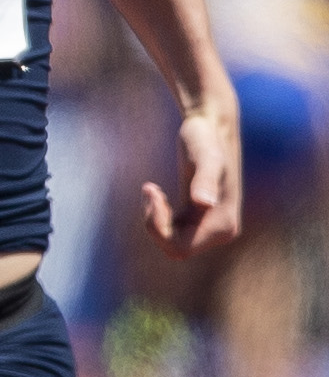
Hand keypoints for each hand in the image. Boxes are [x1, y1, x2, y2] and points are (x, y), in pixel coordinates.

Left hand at [144, 100, 242, 257]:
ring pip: (170, 241)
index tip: (153, 193)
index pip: (179, 249)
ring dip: (155, 218)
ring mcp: (211, 226)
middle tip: (151, 190)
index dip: (159, 227)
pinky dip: (157, 214)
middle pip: (174, 249)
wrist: (209, 127)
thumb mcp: (205, 158)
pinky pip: (170, 231)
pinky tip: (155, 191)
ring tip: (152, 189)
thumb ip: (205, 180)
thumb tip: (204, 204)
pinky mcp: (198, 217)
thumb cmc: (205, 140)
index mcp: (224, 227)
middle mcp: (222, 232)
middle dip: (156, 224)